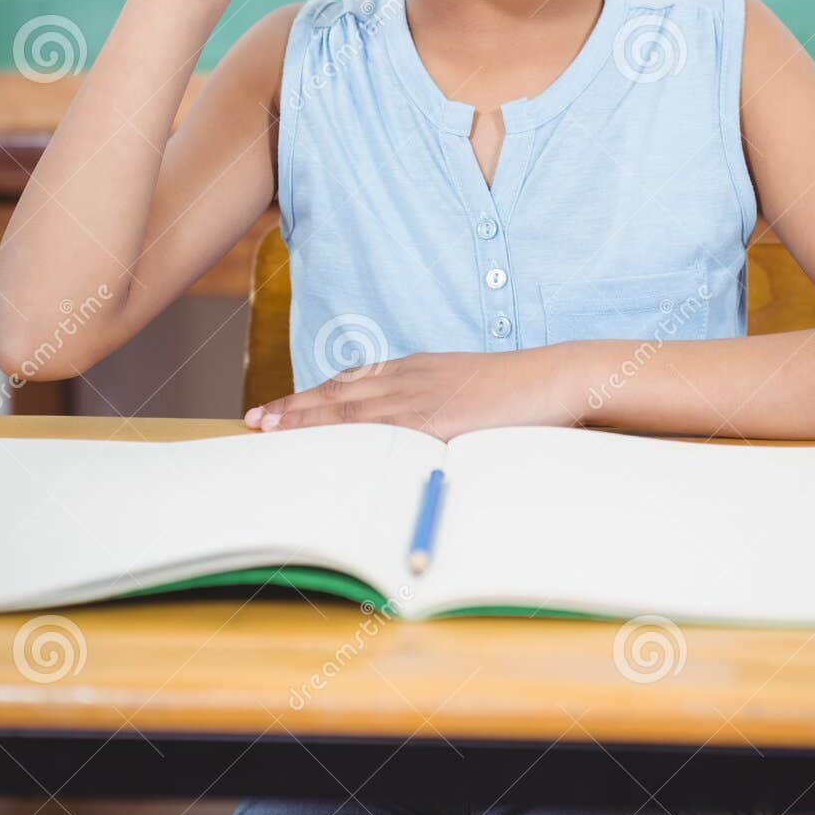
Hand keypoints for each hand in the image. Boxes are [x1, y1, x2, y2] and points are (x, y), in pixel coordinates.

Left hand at [244, 347, 581, 439]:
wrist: (559, 378)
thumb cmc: (524, 393)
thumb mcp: (472, 393)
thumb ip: (441, 408)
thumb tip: (422, 432)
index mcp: (420, 370)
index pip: (353, 382)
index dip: (313, 396)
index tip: (281, 407)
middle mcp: (412, 377)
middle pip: (340, 393)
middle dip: (294, 407)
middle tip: (255, 420)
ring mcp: (423, 396)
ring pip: (350, 409)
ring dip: (306, 419)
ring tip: (268, 429)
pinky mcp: (437, 420)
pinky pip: (380, 429)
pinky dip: (345, 435)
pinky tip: (320, 443)